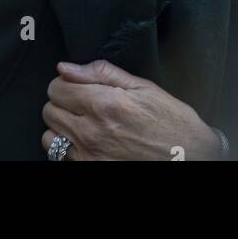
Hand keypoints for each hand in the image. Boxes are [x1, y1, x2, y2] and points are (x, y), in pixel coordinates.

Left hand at [41, 58, 223, 160]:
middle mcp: (92, 132)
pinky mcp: (91, 170)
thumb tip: (66, 68)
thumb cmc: (170, 121)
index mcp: (104, 104)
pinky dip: (67, 147)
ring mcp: (90, 156)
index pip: (57, 87)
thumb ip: (101, 73)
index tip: (75, 83)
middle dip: (62, 102)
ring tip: (82, 122)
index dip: (65, 82)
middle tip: (82, 102)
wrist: (188, 156)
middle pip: (49, 110)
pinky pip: (61, 157)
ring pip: (49, 136)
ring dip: (61, 127)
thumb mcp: (142, 86)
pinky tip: (86, 141)